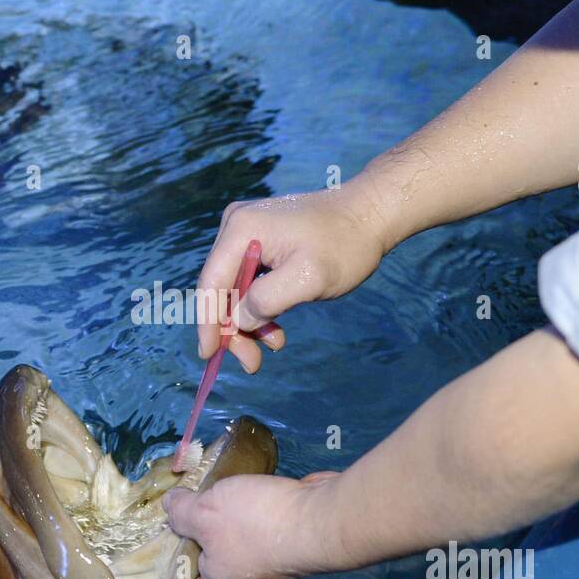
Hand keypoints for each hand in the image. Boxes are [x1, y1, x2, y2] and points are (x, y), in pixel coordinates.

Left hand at [163, 471, 342, 578]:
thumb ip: (181, 512)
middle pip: (216, 573)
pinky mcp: (288, 535)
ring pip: (238, 545)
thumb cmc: (254, 526)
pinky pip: (259, 525)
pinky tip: (238, 488)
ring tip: (204, 497)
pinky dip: (249, 510)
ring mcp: (271, 558)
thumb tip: (169, 506)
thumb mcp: (204, 514)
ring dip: (225, 525)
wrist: (318, 516)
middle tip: (179, 523)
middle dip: (200, 550)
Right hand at [196, 187, 387, 371]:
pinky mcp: (261, 240)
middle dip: (233, 328)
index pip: (211, 283)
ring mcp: (247, 232)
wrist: (370, 215)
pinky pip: (250, 281)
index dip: (207, 324)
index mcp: (241, 230)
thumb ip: (268, 300)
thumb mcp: (309, 278)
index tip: (209, 357)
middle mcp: (236, 226)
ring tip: (275, 343)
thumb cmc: (345, 245)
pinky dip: (260, 307)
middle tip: (253, 362)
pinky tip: (275, 327)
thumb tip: (238, 319)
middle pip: (220, 288)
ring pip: (235, 288)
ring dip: (250, 321)